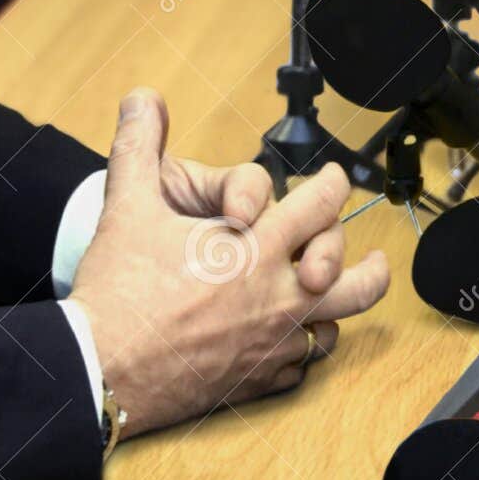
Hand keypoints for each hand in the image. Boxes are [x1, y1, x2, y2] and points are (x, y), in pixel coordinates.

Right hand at [70, 88, 388, 436]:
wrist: (100, 368)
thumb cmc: (117, 289)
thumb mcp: (127, 206)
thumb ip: (140, 145)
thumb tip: (141, 97)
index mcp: (258, 247)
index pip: (321, 206)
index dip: (335, 186)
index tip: (336, 182)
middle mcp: (279, 297)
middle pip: (356, 281)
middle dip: (374, 266)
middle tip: (377, 259)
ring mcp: (272, 344)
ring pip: (333, 330)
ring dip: (335, 312)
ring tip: (333, 302)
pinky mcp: (258, 382)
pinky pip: (299, 367)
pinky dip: (299, 352)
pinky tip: (289, 343)